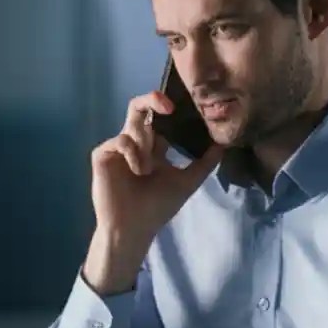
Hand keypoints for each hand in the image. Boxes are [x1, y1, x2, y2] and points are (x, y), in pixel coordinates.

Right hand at [83, 92, 224, 294]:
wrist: (134, 228)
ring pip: (133, 127)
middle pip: (140, 108)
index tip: (181, 108)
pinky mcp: (102, 155)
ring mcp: (117, 148)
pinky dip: (133, 154)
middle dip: (152, 99)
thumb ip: (205, 163)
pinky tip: (137, 170)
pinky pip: (121, 141)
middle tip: (168, 105)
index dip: (168, 109)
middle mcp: (135, 143)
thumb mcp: (187, 182)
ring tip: (146, 172)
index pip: (159, 119)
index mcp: (152, 147)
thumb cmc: (158, 207)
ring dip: (146, 147)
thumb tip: (224, 144)